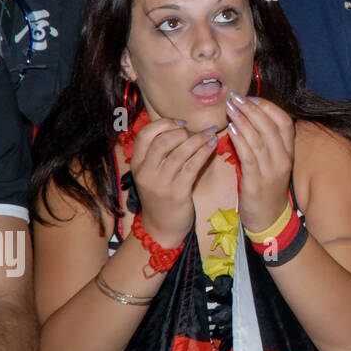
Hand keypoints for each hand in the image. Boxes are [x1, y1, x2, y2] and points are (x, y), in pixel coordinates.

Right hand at [128, 117, 217, 248]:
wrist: (161, 228)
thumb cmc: (161, 195)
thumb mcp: (153, 173)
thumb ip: (160, 152)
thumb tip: (182, 126)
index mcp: (137, 164)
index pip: (144, 134)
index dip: (164, 124)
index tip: (182, 123)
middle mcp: (146, 172)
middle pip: (162, 141)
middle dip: (183, 131)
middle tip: (197, 131)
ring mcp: (160, 183)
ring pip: (180, 152)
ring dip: (199, 139)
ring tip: (211, 133)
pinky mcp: (177, 192)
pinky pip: (192, 166)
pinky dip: (204, 152)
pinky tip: (213, 145)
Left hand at [226, 92, 295, 232]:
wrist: (269, 218)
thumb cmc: (268, 188)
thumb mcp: (273, 163)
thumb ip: (266, 143)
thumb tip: (250, 118)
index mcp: (289, 152)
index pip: (284, 122)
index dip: (268, 107)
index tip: (251, 98)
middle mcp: (283, 159)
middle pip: (270, 126)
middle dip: (252, 108)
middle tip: (236, 97)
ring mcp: (271, 170)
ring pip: (259, 138)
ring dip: (243, 120)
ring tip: (230, 108)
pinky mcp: (257, 181)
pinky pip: (249, 155)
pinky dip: (240, 139)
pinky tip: (231, 129)